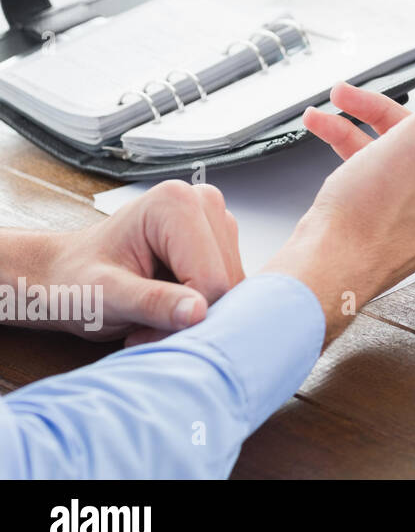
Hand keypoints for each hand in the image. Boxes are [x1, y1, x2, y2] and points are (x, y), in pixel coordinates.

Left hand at [1, 180, 242, 342]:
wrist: (65, 276)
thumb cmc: (74, 280)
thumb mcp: (103, 296)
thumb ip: (150, 302)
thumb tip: (198, 311)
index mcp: (175, 203)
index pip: (212, 278)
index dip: (184, 314)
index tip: (145, 328)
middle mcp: (203, 203)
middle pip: (226, 281)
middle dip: (191, 314)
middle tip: (146, 324)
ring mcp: (215, 221)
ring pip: (231, 286)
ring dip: (196, 312)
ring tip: (153, 314)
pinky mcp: (221, 241)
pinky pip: (229, 286)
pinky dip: (201, 306)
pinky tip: (169, 306)